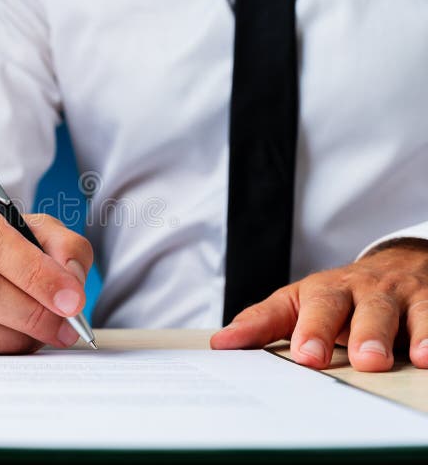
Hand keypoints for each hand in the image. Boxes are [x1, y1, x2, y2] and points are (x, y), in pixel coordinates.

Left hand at [211, 239, 427, 371]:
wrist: (391, 266)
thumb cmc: (335, 297)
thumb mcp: (296, 304)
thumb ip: (262, 323)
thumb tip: (221, 344)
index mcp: (323, 292)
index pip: (313, 309)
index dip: (309, 331)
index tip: (304, 356)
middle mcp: (362, 291)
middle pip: (358, 308)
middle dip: (356, 332)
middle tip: (354, 359)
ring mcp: (399, 296)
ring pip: (404, 311)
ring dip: (405, 333)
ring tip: (404, 358)